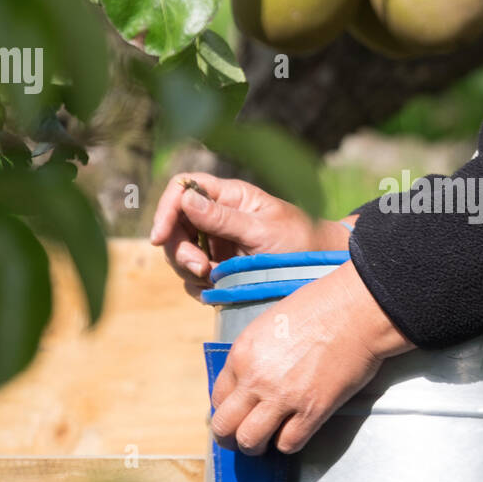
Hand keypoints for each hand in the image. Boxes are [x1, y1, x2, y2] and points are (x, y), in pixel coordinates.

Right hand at [149, 173, 352, 298]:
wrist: (324, 268)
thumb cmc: (301, 242)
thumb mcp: (263, 231)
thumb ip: (224, 218)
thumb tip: (185, 199)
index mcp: (230, 196)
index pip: (183, 189)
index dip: (166, 209)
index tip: (158, 237)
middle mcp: (220, 216)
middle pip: (176, 224)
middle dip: (179, 248)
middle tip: (200, 268)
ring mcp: (219, 241)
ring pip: (181, 251)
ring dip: (187, 269)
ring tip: (213, 279)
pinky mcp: (222, 266)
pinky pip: (194, 276)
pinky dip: (198, 286)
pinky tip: (215, 292)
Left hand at [212, 261, 414, 454]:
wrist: (356, 311)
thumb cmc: (319, 308)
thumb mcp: (269, 324)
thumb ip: (254, 355)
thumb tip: (250, 381)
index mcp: (242, 354)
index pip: (217, 399)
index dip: (227, 411)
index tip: (238, 414)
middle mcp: (255, 379)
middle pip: (224, 427)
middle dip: (230, 437)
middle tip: (243, 438)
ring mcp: (283, 397)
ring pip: (251, 442)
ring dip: (256, 446)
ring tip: (267, 441)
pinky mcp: (312, 411)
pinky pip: (288, 444)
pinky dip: (288, 444)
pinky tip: (295, 431)